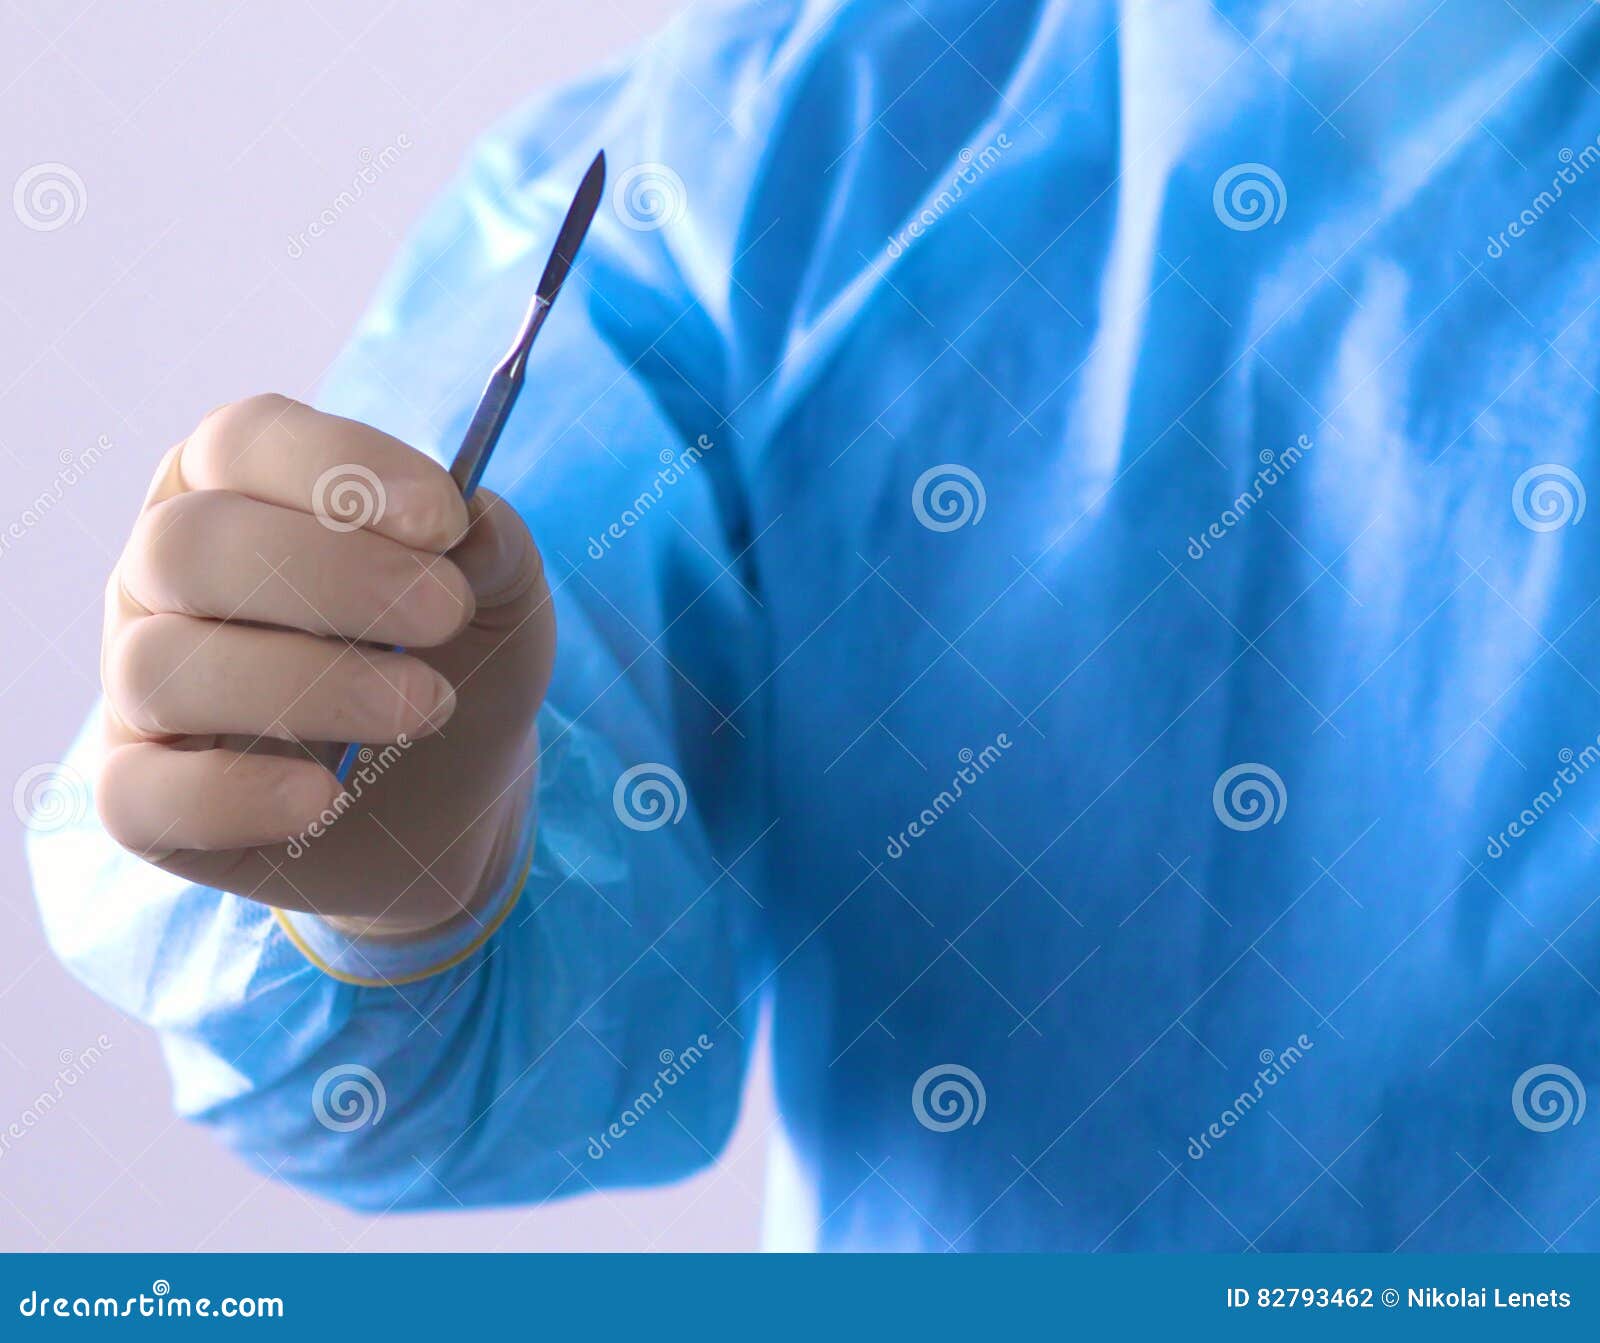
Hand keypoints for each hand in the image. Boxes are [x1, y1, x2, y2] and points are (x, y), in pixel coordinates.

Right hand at [96, 394, 554, 934]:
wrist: (453, 796)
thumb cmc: (454, 662)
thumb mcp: (499, 600)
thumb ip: (493, 550)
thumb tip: (477, 528)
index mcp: (237, 491)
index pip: (241, 442)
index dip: (338, 467)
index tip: (444, 521)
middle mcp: (164, 578)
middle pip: (186, 544)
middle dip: (330, 575)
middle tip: (445, 613)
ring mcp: (136, 687)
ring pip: (160, 666)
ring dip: (310, 685)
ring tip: (427, 707)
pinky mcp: (141, 795)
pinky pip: (140, 793)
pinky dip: (234, 794)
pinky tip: (323, 797)